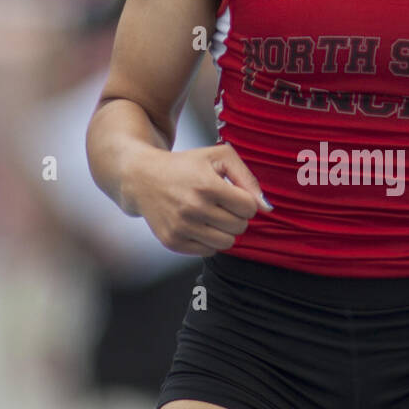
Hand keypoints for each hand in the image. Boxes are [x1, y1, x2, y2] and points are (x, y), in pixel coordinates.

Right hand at [131, 142, 271, 256]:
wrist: (143, 178)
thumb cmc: (185, 166)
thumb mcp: (218, 157)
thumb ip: (247, 177)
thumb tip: (266, 207)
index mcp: (206, 185)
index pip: (249, 208)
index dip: (245, 201)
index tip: (233, 194)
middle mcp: (192, 208)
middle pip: (239, 227)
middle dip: (236, 216)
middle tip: (222, 205)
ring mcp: (181, 227)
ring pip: (226, 243)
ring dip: (224, 230)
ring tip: (212, 215)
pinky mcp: (172, 242)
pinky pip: (208, 252)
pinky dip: (208, 240)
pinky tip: (198, 224)